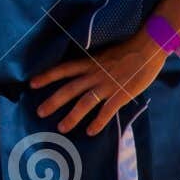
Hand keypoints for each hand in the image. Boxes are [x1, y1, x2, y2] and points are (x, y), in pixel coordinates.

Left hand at [30, 30, 166, 135]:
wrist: (148, 46)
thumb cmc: (127, 47)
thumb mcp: (104, 53)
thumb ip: (94, 64)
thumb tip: (84, 73)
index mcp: (90, 62)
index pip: (63, 69)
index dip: (47, 76)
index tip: (32, 84)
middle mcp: (94, 73)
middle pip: (69, 89)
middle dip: (53, 101)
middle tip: (39, 112)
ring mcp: (107, 85)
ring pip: (84, 103)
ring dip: (72, 117)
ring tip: (62, 128)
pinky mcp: (121, 94)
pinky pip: (106, 111)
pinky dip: (98, 122)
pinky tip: (91, 132)